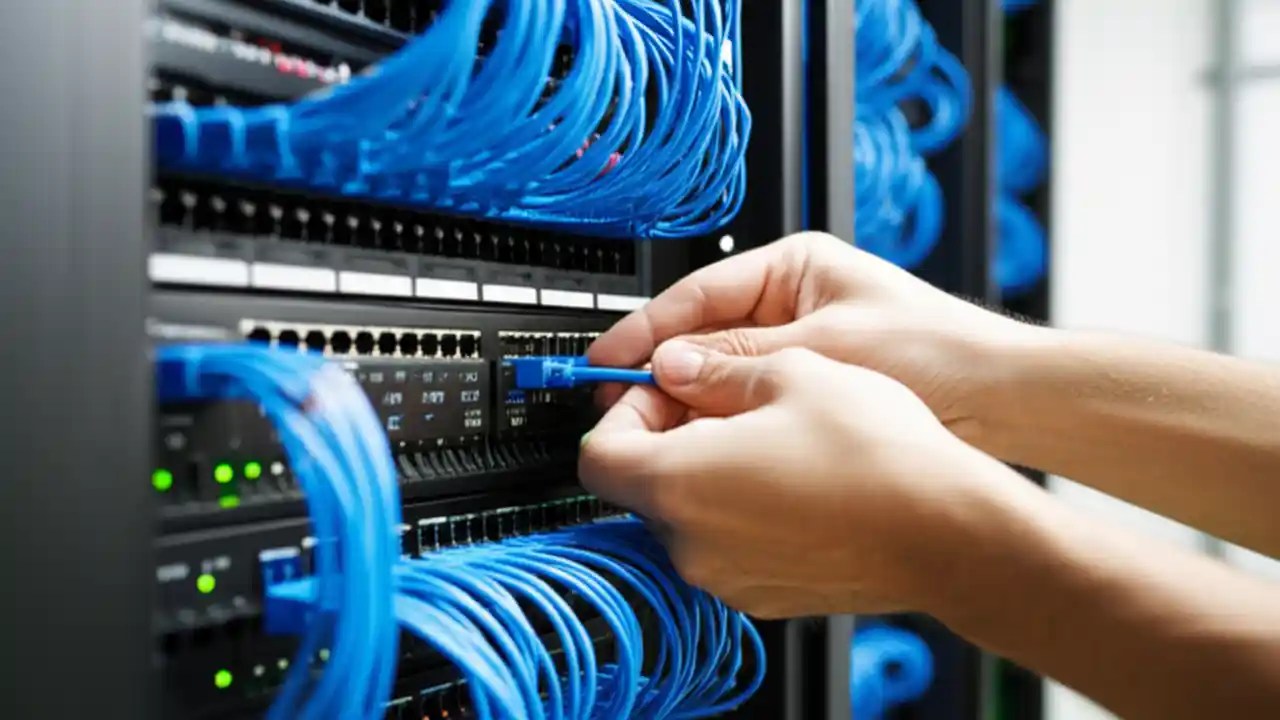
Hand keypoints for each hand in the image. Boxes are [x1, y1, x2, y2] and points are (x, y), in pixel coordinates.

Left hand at [578, 342, 1022, 618]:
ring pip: (688, 514)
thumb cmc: (877, 456)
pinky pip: (728, 544)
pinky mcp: (765, 594)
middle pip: (641, 484)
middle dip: (667, 437)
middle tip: (714, 400)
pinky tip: (792, 477)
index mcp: (679, 484)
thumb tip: (678, 364)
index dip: (622, 410)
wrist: (949, 532)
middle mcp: (691, 543)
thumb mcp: (791, 374)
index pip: (598, 452)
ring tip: (766, 434)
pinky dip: (740, 510)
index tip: (656, 386)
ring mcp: (728, 577)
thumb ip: (715, 370)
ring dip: (706, 473)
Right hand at [588, 232, 1037, 447]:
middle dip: (662, 372)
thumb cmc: (937, 355)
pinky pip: (749, 403)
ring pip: (722, 375)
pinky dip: (724, 423)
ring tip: (655, 432)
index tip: (605, 360)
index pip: (696, 295)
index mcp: (792, 268)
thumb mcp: (827, 348)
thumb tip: (669, 367)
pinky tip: (702, 446)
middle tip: (621, 408)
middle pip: (702, 337)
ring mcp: (797, 347)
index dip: (645, 331)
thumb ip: (740, 359)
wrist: (1004, 403)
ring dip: (691, 403)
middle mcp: (789, 303)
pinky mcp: (809, 389)